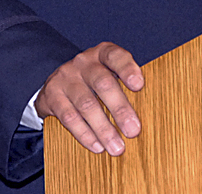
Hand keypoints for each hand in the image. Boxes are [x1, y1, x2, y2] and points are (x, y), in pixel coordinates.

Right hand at [34, 41, 144, 155]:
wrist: (57, 85)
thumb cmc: (93, 82)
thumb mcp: (108, 74)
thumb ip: (125, 85)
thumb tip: (149, 110)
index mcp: (102, 53)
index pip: (115, 56)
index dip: (127, 69)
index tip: (139, 85)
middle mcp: (83, 62)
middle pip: (103, 83)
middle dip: (120, 108)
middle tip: (133, 130)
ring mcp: (65, 77)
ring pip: (86, 104)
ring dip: (103, 128)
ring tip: (117, 147)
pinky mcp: (52, 95)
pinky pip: (69, 117)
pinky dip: (85, 134)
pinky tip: (97, 146)